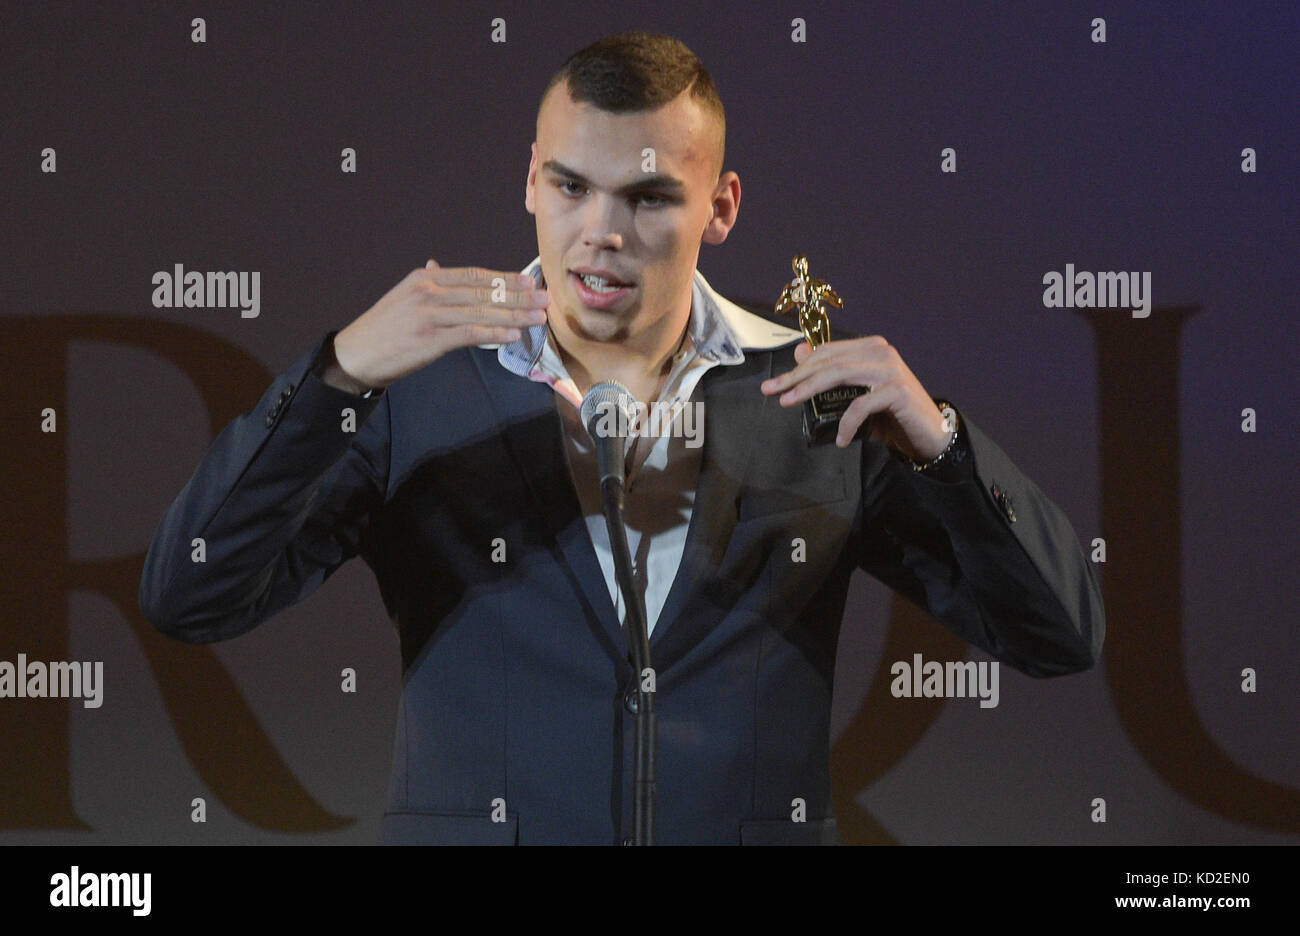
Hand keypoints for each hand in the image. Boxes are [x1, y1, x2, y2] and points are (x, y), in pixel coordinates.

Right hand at [330, 260, 549, 390]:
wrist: (356, 354)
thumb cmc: (383, 329)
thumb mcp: (403, 297)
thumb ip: (426, 284)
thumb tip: (436, 267)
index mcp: (425, 279)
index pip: (475, 276)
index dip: (505, 279)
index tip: (529, 282)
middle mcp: (429, 291)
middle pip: (484, 293)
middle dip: (518, 296)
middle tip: (545, 298)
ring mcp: (431, 315)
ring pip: (482, 313)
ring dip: (515, 315)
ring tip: (539, 317)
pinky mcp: (431, 340)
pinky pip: (470, 334)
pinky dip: (495, 334)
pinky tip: (514, 334)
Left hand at [759, 338, 951, 457]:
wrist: (930, 433)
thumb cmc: (891, 415)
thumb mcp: (857, 395)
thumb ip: (833, 376)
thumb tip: (800, 354)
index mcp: (870, 348)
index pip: (827, 352)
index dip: (799, 366)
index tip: (776, 383)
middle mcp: (880, 352)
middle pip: (828, 361)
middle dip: (796, 376)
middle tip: (772, 391)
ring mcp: (890, 369)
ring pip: (839, 374)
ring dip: (809, 389)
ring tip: (788, 403)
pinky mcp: (897, 390)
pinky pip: (860, 405)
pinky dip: (846, 424)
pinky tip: (841, 440)